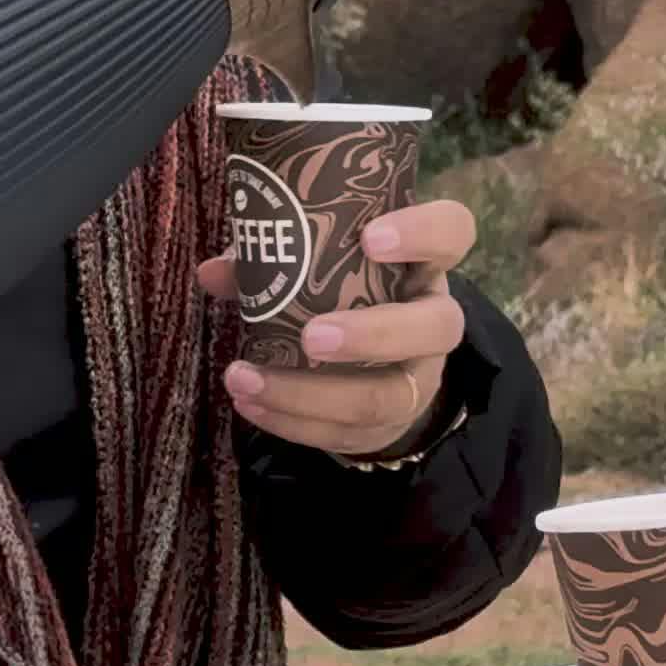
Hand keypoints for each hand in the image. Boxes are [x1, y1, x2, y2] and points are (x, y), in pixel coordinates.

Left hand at [194, 197, 477, 459]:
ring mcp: (419, 379)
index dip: (422, 233)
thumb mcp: (324, 267)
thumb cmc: (348, 294)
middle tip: (310, 336)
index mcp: (424, 264)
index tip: (370, 237)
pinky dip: (291, 422)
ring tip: (244, 379)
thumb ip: (274, 259)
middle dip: (372, 334)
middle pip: (436, 327)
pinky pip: (347, 432)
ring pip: (386, 396)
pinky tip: (249, 404)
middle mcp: (434, 320)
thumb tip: (214, 271)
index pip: (452, 233)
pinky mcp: (390, 425)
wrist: (380, 368)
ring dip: (309, 394)